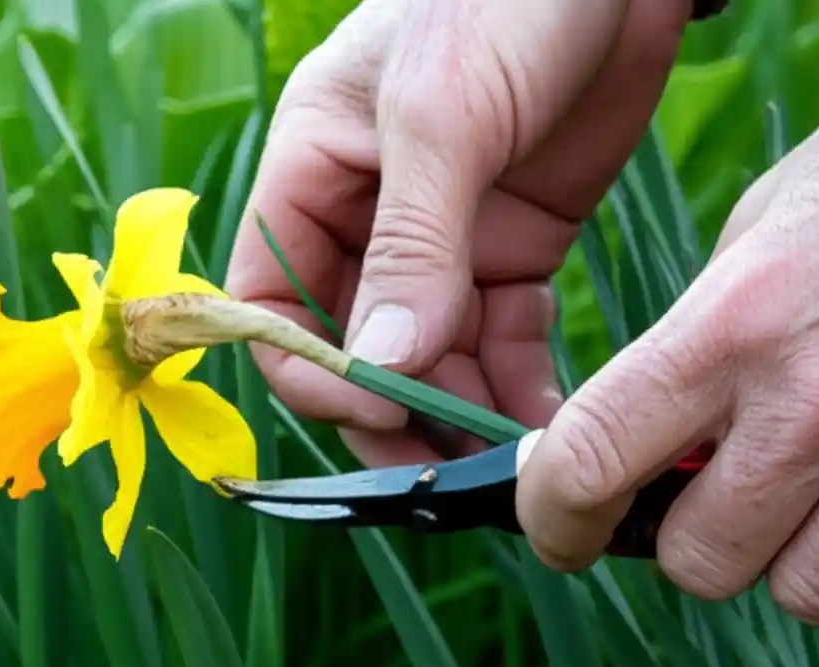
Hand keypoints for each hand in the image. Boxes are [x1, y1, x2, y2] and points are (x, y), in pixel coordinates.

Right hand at [227, 0, 692, 465]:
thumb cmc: (502, 1)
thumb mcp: (443, 114)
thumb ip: (411, 243)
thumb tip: (379, 368)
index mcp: (313, 174)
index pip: (272, 300)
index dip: (306, 369)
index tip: (370, 411)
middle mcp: (369, 220)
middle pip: (353, 348)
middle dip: (390, 409)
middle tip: (445, 469)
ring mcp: (445, 242)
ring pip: (430, 358)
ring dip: (458, 413)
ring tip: (507, 460)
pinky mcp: (516, 250)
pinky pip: (501, 340)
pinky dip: (516, 388)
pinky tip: (546, 424)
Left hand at [517, 18, 818, 638]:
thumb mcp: (766, 224)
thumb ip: (702, 340)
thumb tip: (660, 441)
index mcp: (737, 320)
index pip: (594, 458)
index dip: (552, 515)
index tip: (557, 529)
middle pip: (699, 561)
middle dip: (694, 535)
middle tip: (728, 486)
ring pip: (805, 596)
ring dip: (795, 556)